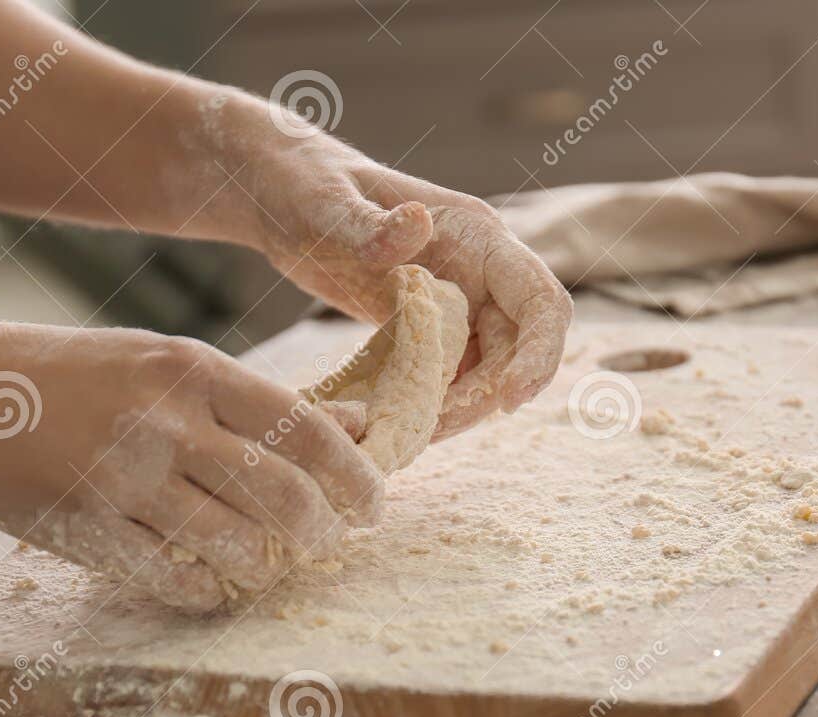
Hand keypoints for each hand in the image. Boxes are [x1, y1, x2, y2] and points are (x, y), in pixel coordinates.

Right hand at [0, 323, 381, 611]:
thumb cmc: (87, 378)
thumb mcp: (175, 365)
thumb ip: (263, 400)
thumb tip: (362, 425)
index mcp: (194, 371)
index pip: (307, 429)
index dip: (356, 477)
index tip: (372, 505)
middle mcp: (164, 421)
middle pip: (284, 495)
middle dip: (323, 532)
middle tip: (328, 542)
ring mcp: (123, 477)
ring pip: (235, 544)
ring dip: (267, 566)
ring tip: (268, 562)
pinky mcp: (87, 526)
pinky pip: (174, 577)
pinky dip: (209, 589)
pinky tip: (213, 580)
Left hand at [222, 108, 571, 438]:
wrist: (279, 192)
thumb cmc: (303, 183)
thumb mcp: (325, 203)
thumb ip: (368, 222)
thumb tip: (419, 225)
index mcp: (475, 235)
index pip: (539, 299)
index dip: (539, 353)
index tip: (508, 401)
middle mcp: (479, 269)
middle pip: (516, 347)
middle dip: (487, 395)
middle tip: (430, 429)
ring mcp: (457, 299)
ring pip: (485, 368)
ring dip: (459, 407)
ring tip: (407, 433)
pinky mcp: (430, 325)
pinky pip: (449, 373)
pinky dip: (431, 402)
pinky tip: (393, 421)